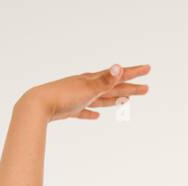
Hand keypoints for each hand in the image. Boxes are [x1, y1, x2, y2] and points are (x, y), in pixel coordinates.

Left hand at [21, 63, 149, 121]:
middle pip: (113, 87)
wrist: (39, 105)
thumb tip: (119, 67)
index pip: (118, 76)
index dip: (134, 73)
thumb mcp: (88, 89)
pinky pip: (85, 111)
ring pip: (101, 98)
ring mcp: (78, 98)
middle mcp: (87, 86)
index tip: (148, 69)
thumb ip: (105, 80)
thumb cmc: (63, 96)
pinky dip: (91, 113)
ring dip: (114, 99)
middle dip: (130, 88)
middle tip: (146, 88)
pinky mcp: (70, 110)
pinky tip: (96, 117)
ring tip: (125, 99)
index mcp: (93, 81)